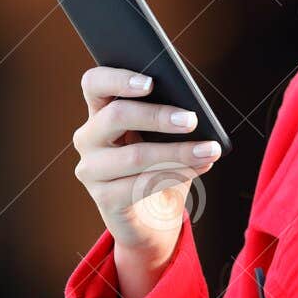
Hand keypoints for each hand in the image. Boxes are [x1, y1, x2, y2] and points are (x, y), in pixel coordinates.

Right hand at [73, 67, 221, 297]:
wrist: (153, 218)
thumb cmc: (161, 166)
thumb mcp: (165, 138)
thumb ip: (168, 117)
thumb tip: (192, 108)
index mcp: (100, 111)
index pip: (94, 83)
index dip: (118, 79)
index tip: (150, 83)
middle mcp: (89, 137)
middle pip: (116, 116)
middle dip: (158, 116)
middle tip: (192, 119)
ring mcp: (92, 169)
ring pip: (134, 155)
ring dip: (178, 152)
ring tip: (209, 150)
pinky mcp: (104, 198)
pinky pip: (140, 185)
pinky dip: (175, 175)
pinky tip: (199, 168)